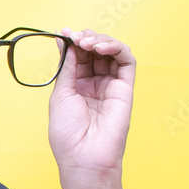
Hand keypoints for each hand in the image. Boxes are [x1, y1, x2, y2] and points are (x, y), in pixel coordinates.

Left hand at [47, 28, 134, 175]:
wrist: (84, 156)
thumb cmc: (68, 133)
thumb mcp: (61, 94)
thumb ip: (68, 67)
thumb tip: (66, 41)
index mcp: (76, 87)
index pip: (79, 56)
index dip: (73, 42)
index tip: (64, 32)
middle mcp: (95, 84)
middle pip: (95, 51)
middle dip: (85, 38)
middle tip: (76, 36)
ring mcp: (111, 85)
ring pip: (111, 51)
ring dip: (100, 40)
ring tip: (87, 42)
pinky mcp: (126, 88)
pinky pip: (126, 61)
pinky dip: (116, 47)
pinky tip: (101, 47)